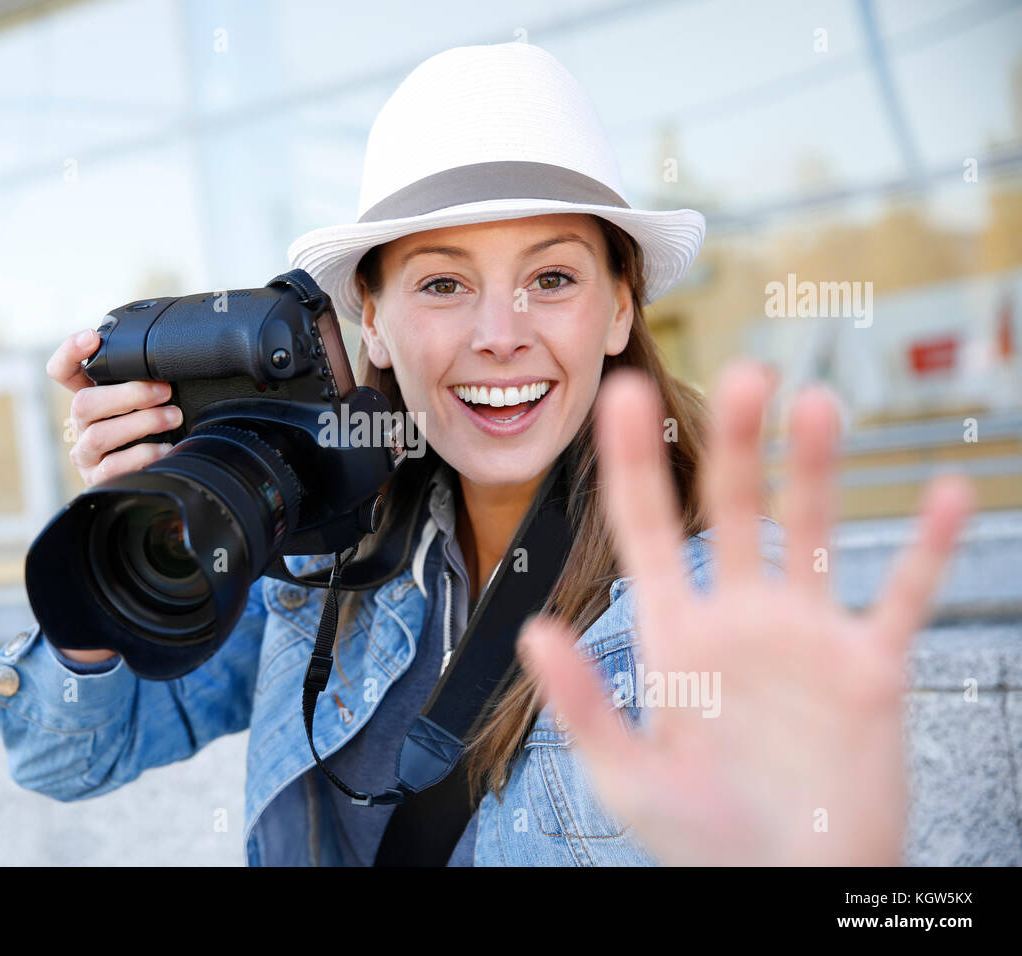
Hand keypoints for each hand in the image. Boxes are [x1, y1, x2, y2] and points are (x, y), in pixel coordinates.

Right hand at [46, 328, 182, 487]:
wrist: (150, 476)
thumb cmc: (150, 430)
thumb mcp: (145, 402)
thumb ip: (144, 381)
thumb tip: (172, 359)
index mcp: (88, 397)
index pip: (62, 371)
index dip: (69, 352)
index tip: (91, 337)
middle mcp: (81, 423)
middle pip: (83, 403)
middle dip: (129, 394)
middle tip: (164, 391)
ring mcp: (85, 452)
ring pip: (100, 434)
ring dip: (142, 423)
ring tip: (173, 418)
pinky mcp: (96, 478)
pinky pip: (114, 466)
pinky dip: (143, 455)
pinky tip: (166, 449)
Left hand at [516, 362, 972, 865]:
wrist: (792, 889)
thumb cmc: (705, 844)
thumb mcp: (630, 776)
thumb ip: (582, 704)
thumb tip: (534, 630)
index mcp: (674, 634)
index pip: (646, 529)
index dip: (632, 461)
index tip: (620, 392)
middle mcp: (739, 619)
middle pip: (735, 510)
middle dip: (736, 444)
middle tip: (742, 374)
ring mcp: (806, 637)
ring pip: (812, 532)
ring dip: (816, 470)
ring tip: (817, 405)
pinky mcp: (868, 667)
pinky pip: (902, 595)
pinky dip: (924, 547)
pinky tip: (944, 491)